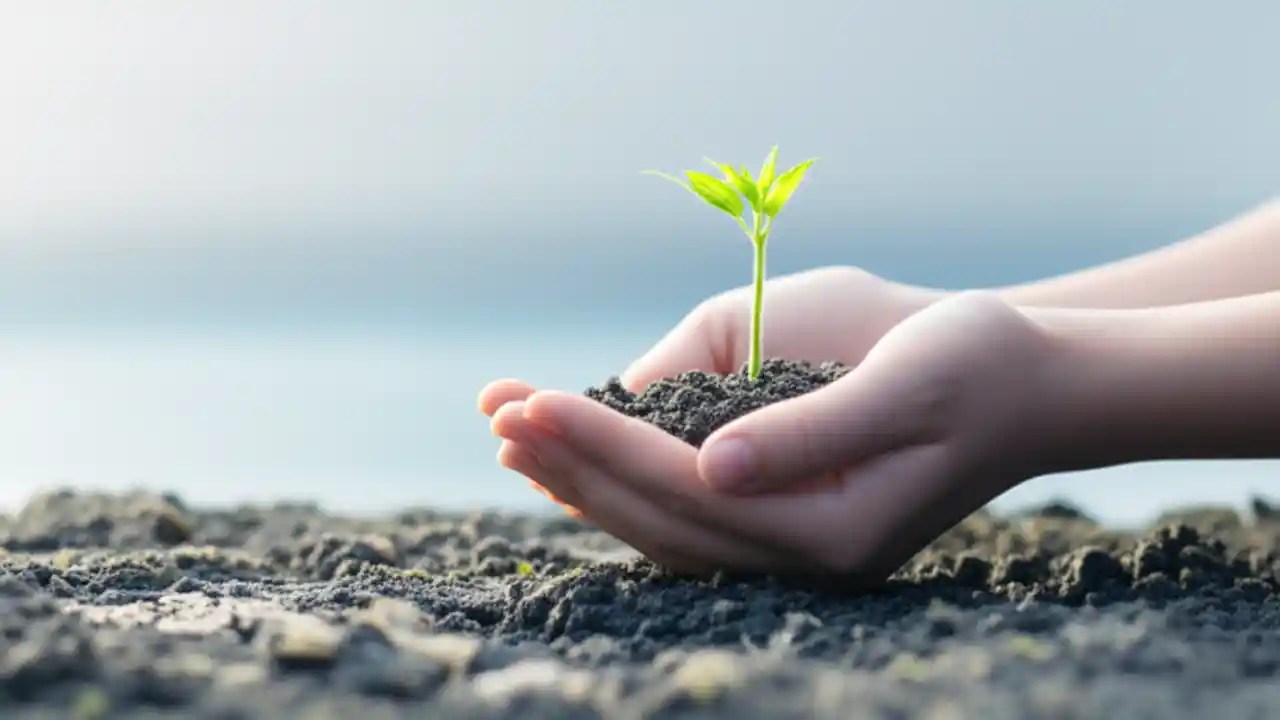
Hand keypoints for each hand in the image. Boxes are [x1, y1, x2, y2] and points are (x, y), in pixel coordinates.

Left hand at [478, 266, 943, 516]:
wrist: (1033, 381)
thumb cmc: (979, 365)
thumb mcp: (908, 384)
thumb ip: (811, 430)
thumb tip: (712, 465)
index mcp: (834, 529)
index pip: (689, 489)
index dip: (604, 443)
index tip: (532, 400)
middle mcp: (807, 554)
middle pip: (662, 518)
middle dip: (574, 465)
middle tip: (498, 414)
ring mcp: (797, 544)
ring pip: (664, 524)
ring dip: (585, 479)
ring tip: (514, 437)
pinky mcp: (790, 516)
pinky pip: (688, 512)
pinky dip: (626, 481)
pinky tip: (579, 457)